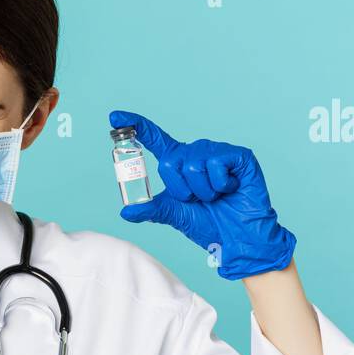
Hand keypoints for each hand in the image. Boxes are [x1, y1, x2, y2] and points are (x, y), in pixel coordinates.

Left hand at [112, 111, 294, 279]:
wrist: (237, 237)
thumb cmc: (209, 224)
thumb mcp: (175, 215)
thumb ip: (152, 209)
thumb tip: (126, 211)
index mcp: (179, 162)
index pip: (155, 139)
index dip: (136, 126)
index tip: (115, 117)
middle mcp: (196, 152)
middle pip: (170, 162)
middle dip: (181, 190)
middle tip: (199, 200)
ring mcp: (217, 151)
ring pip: (193, 165)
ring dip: (202, 191)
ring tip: (217, 196)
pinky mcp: (238, 155)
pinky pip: (216, 165)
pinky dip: (221, 185)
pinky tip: (231, 189)